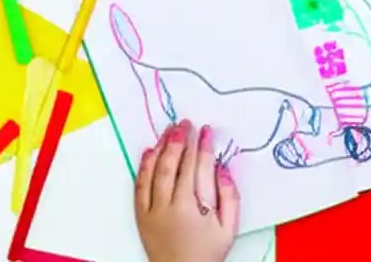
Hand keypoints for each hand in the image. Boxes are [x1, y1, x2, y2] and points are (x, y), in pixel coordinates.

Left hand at [136, 120, 238, 261]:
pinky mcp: (141, 214)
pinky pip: (140, 185)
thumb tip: (223, 169)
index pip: (200, 168)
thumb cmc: (206, 253)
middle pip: (176, 165)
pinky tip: (150, 150)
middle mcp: (172, 206)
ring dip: (163, 147)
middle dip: (182, 141)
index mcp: (195, 209)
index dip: (203, 146)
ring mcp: (154, 209)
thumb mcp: (228, 230)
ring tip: (170, 130)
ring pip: (157, 171)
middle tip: (186, 123)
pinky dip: (144, 166)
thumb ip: (230, 198)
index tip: (206, 130)